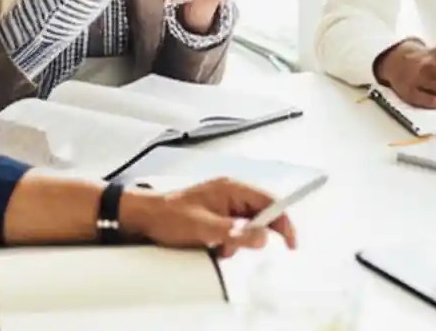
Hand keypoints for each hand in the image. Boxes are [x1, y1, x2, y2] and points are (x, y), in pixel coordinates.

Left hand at [120, 177, 297, 258]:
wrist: (144, 217)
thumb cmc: (168, 215)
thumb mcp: (204, 227)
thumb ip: (234, 232)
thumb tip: (262, 237)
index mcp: (231, 188)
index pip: (269, 201)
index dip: (283, 221)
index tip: (290, 240)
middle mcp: (230, 193)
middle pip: (260, 214)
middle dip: (254, 234)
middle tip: (241, 246)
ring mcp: (223, 205)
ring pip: (247, 226)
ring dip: (238, 241)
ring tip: (218, 246)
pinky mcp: (217, 216)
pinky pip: (234, 231)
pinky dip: (228, 243)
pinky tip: (213, 246)